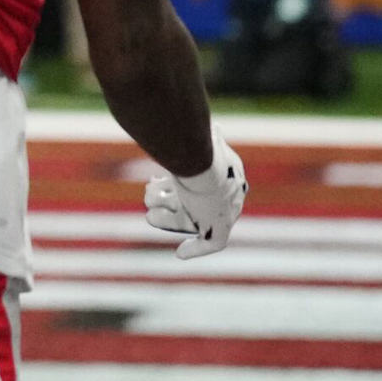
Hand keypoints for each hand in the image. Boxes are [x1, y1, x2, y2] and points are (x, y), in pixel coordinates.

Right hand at [142, 135, 248, 257]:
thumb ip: (202, 133)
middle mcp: (233, 191)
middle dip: (171, 198)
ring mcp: (228, 210)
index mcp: (231, 169)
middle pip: (200, 199)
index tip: (160, 182)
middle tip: (149, 192)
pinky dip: (196, 249)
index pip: (209, 179)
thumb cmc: (191, 145)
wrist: (201, 164)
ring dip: (170, 218)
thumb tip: (209, 126)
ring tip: (150, 215)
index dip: (181, 182)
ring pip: (196, 218)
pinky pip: (212, 243)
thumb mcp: (196, 133)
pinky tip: (181, 254)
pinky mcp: (222, 227)